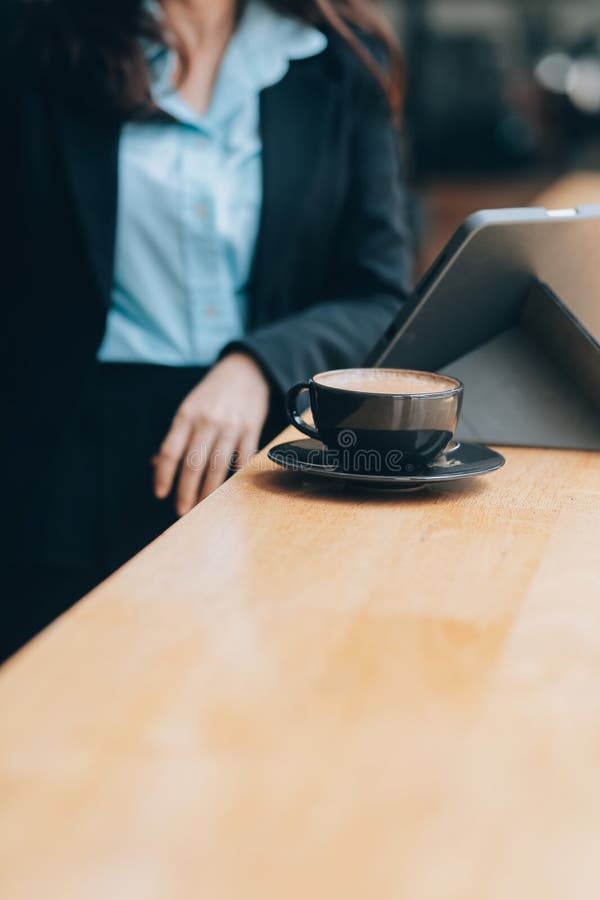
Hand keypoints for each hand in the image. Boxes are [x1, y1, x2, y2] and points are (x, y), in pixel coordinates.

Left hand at [153, 353, 269, 514]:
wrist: (246, 370)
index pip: (170, 451)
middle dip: (186, 491)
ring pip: (217, 467)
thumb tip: (158, 464)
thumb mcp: (189, 407)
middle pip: (193, 464)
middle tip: (181, 510)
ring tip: (202, 506)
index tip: (160, 493)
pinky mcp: (251, 429)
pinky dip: (234, 477)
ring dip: (208, 491)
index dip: (163, 475)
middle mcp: (208, 421)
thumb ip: (176, 435)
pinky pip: (242, 459)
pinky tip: (227, 491)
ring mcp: (231, 426)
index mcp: (187, 415)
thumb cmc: (213, 393)